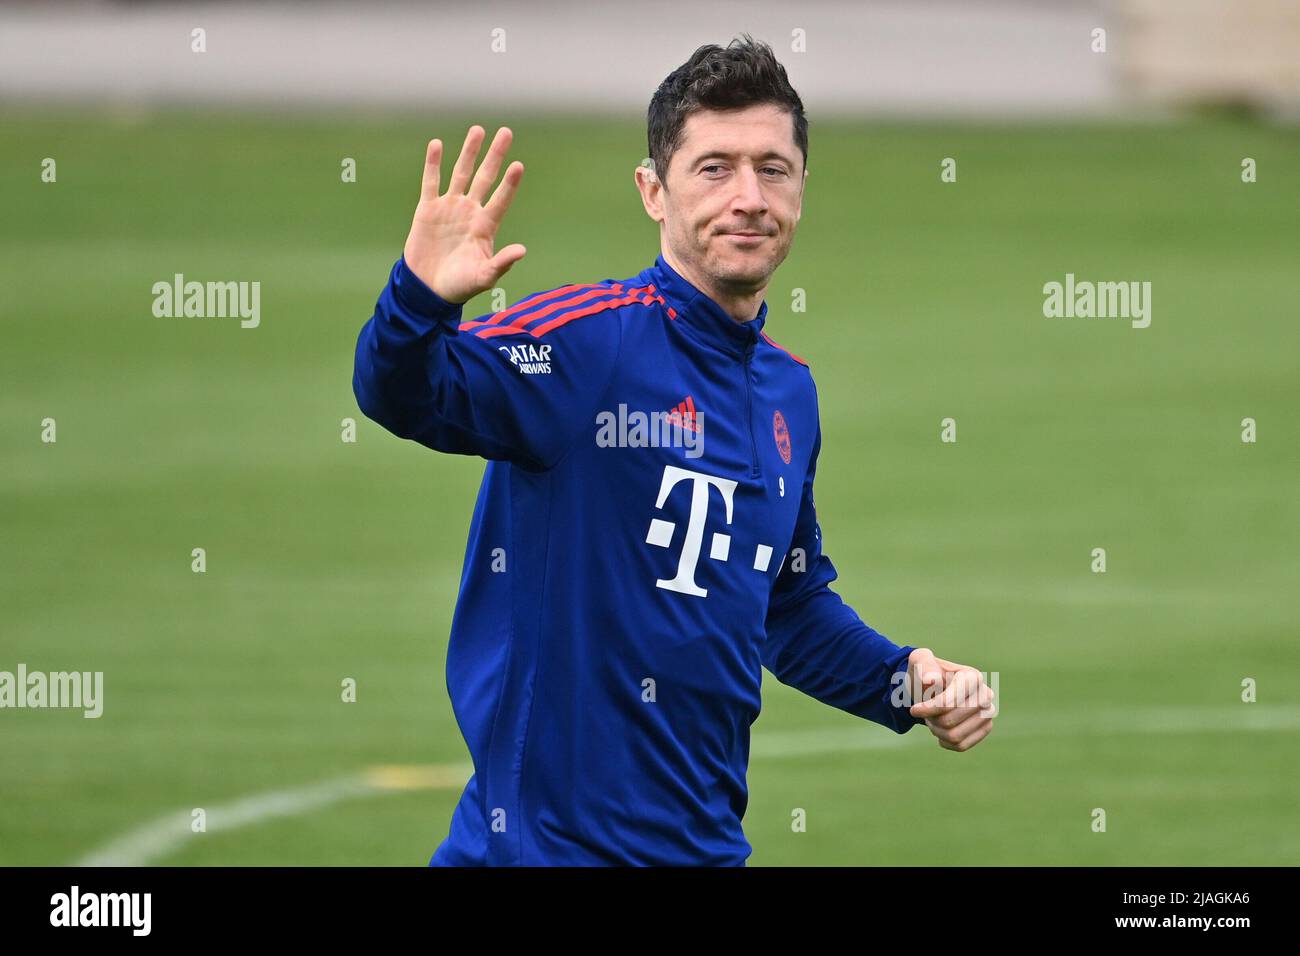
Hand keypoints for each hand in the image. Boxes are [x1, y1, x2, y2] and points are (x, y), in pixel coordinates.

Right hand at [403, 125, 526, 304]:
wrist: (428, 289)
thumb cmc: (460, 286)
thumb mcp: (483, 278)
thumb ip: (501, 264)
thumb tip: (522, 251)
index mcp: (486, 226)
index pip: (501, 199)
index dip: (509, 184)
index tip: (518, 165)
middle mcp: (470, 212)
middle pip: (485, 177)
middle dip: (495, 155)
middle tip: (506, 132)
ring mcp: (449, 208)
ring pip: (461, 173)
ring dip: (469, 152)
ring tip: (478, 130)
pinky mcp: (428, 209)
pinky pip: (431, 182)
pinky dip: (433, 163)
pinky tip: (437, 144)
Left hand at [906, 648, 994, 752]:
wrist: (931, 689)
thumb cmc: (925, 674)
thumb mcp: (918, 661)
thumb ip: (923, 664)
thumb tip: (932, 680)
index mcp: (972, 676)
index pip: (950, 702)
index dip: (931, 709)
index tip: (914, 709)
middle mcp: (985, 694)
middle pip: (950, 720)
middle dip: (932, 718)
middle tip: (926, 710)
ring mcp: (988, 713)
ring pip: (955, 736)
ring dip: (936, 730)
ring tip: (933, 718)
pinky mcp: (985, 729)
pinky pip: (961, 745)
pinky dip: (944, 741)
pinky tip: (941, 729)